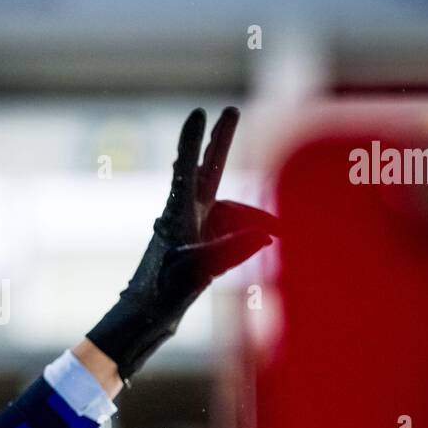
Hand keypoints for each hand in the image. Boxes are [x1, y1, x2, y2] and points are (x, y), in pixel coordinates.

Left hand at [85, 106, 279, 386]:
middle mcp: (186, 214)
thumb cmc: (163, 291)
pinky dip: (249, 234)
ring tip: (280, 236)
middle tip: (231, 111)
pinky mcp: (200, 242)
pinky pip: (230, 228)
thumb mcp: (196, 270)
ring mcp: (194, 227)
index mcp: (179, 213)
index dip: (195, 139)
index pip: (188, 167)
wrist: (147, 316)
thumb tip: (264, 235)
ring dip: (255, 220)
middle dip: (222, 142)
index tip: (199, 112)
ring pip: (231, 210)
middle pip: (210, 170)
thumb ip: (229, 250)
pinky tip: (268, 245)